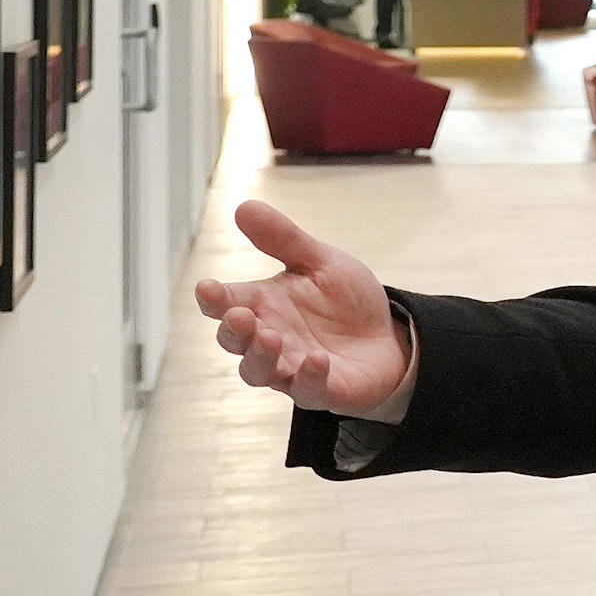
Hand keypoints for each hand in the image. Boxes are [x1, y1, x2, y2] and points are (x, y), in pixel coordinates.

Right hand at [189, 199, 408, 413]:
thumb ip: (283, 239)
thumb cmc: (345, 302)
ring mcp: (291, 368)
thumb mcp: (320, 262)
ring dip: (261, 356)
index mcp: (263, 305)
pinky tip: (317, 360)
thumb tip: (244, 206)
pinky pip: (307, 390)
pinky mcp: (321, 389)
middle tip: (240, 315)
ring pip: (259, 371)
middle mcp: (269, 338)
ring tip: (272, 336)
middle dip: (233, 329)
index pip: (224, 304)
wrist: (389, 336)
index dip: (213, 298)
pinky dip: (309, 376)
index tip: (207, 287)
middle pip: (234, 341)